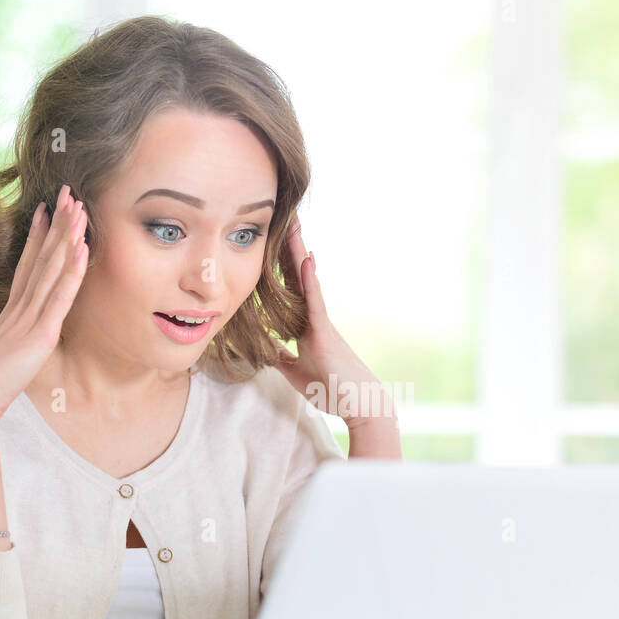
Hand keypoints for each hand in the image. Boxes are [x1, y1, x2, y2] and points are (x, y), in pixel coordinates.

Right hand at [0, 183, 87, 421]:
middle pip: (42, 256)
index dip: (39, 236)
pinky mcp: (41, 332)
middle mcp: (21, 305)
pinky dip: (72, 270)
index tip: (46, 211)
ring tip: (78, 207)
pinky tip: (83, 248)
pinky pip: (60, 295)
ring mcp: (30, 316)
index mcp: (12, 309)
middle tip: (67, 193)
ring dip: (67, 236)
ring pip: (52, 268)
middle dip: (57, 223)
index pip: (28, 264)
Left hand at [274, 216, 388, 425]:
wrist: (359, 405)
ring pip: (307, 281)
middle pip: (298, 275)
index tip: (272, 235)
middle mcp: (314, 316)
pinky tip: (307, 260)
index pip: (289, 286)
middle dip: (289, 246)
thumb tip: (258, 343)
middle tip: (283, 214)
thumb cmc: (331, 387)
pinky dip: (310, 281)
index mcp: (306, 322)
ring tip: (292, 224)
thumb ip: (278, 353)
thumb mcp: (293, 369)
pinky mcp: (325, 334)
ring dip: (298, 253)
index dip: (281, 262)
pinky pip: (317, 303)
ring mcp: (321, 322)